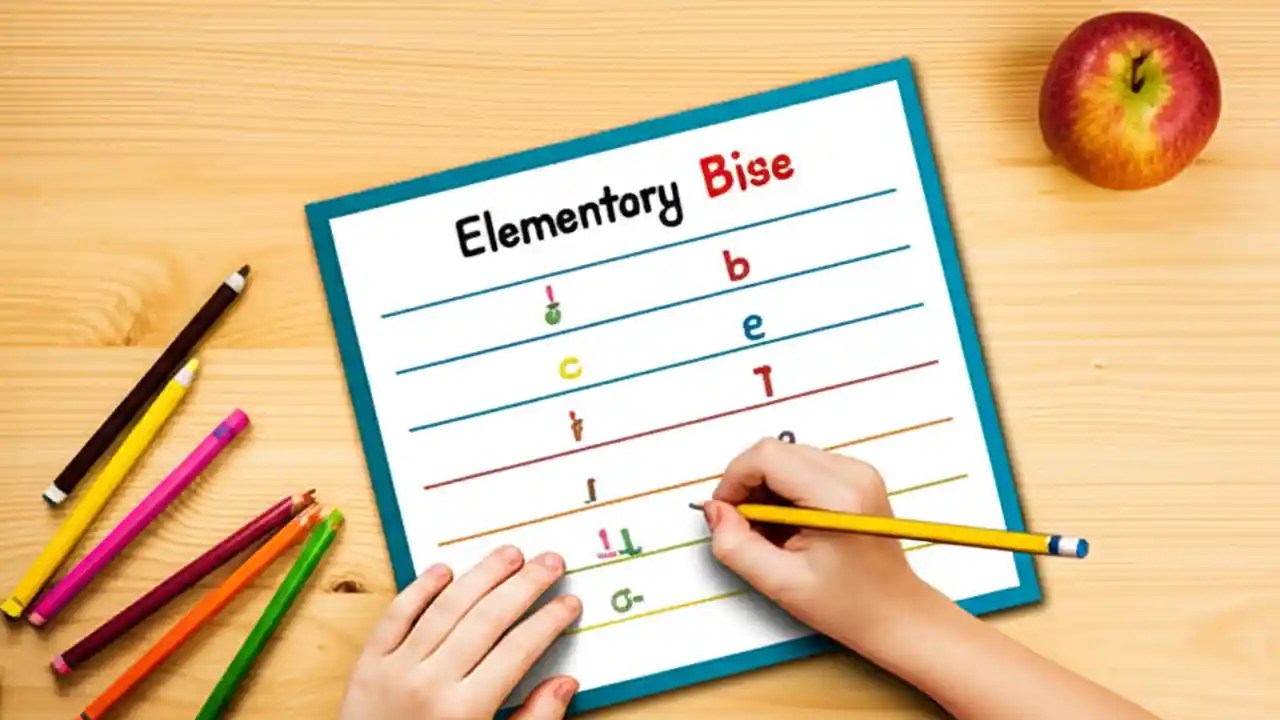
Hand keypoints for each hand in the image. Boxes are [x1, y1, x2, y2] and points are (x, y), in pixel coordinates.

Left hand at [339, 546, 582, 719]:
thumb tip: (564, 684)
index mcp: (465, 712)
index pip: (519, 650)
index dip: (549, 621)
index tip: (569, 603)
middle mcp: (430, 685)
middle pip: (487, 619)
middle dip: (525, 585)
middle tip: (550, 562)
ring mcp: (395, 670)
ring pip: (446, 608)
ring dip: (481, 575)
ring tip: (509, 554)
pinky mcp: (367, 665)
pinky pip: (396, 616)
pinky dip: (419, 590)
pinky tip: (444, 569)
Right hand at [705, 439, 1162, 719]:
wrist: (913, 624)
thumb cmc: (859, 610)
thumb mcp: (786, 582)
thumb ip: (740, 543)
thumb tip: (713, 511)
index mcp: (842, 488)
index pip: (767, 454)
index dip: (733, 479)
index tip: (720, 512)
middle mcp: (857, 470)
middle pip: (778, 448)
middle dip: (749, 482)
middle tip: (740, 527)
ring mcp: (863, 474)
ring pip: (792, 458)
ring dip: (771, 490)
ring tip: (776, 539)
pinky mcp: (863, 483)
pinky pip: (809, 471)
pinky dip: (790, 495)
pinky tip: (795, 534)